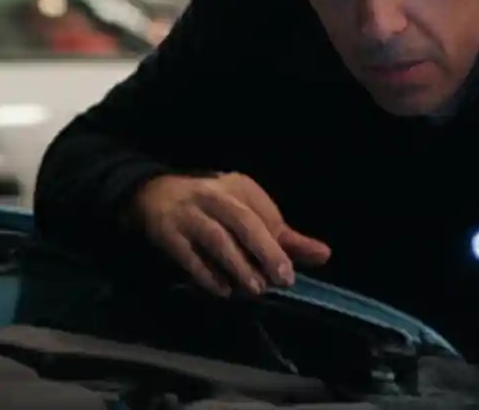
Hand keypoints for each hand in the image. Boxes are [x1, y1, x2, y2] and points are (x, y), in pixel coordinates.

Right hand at [134, 172, 331, 297]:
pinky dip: (205, 273)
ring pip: (216, 238)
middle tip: (282, 279)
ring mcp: (188, 214)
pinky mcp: (166, 233)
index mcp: (237, 188)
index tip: (292, 271)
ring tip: (254, 288)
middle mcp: (213, 197)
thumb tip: (324, 255)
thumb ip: (284, 237)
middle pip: (242, 221)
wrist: (154, 194)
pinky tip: (221, 290)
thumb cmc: (213, 208)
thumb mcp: (247, 213)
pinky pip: (187, 255)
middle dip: (263, 250)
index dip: (278, 243)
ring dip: (236, 264)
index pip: (262, 215)